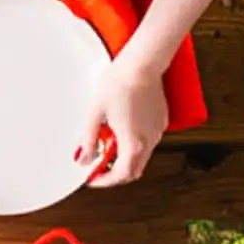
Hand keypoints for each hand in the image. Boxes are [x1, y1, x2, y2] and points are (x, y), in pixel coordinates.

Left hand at [76, 55, 167, 186]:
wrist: (141, 63)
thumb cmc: (118, 83)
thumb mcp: (95, 114)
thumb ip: (88, 140)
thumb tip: (83, 159)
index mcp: (133, 142)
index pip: (120, 175)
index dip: (105, 181)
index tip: (92, 179)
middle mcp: (150, 140)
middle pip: (134, 170)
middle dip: (115, 174)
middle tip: (98, 168)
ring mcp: (157, 130)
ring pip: (143, 157)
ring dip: (125, 159)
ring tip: (107, 146)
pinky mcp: (161, 120)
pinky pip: (149, 142)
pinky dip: (135, 146)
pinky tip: (121, 132)